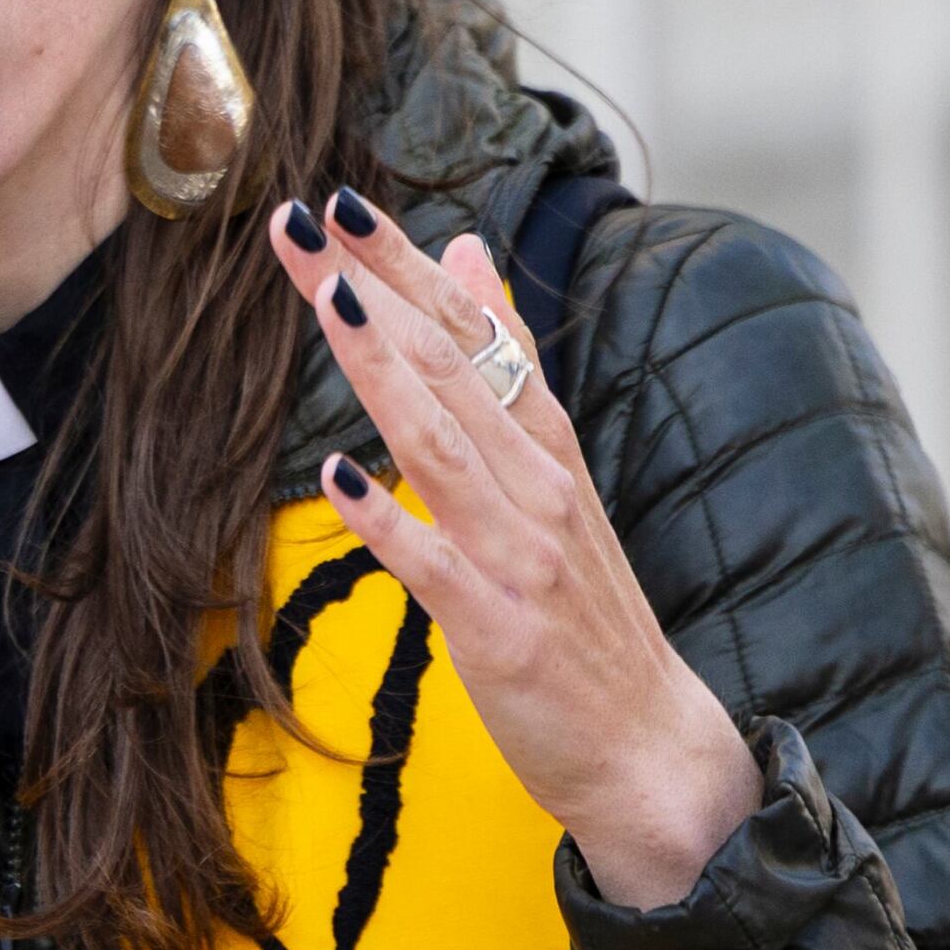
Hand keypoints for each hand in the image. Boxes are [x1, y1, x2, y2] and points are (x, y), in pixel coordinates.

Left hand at [267, 188, 757, 909]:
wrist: (645, 744)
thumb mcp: (551, 473)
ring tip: (328, 305)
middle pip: (448, 370)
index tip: (344, 206)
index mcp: (544, 447)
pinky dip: (388, 522)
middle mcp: (537, 487)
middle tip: (304, 225)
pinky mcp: (497, 628)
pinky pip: (435, 565)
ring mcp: (520, 556)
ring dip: (382, 373)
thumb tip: (469, 250)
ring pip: (442, 447)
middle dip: (375, 292)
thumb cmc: (582, 610)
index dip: (410, 267)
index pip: (473, 335)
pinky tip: (336, 479)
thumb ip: (508, 368)